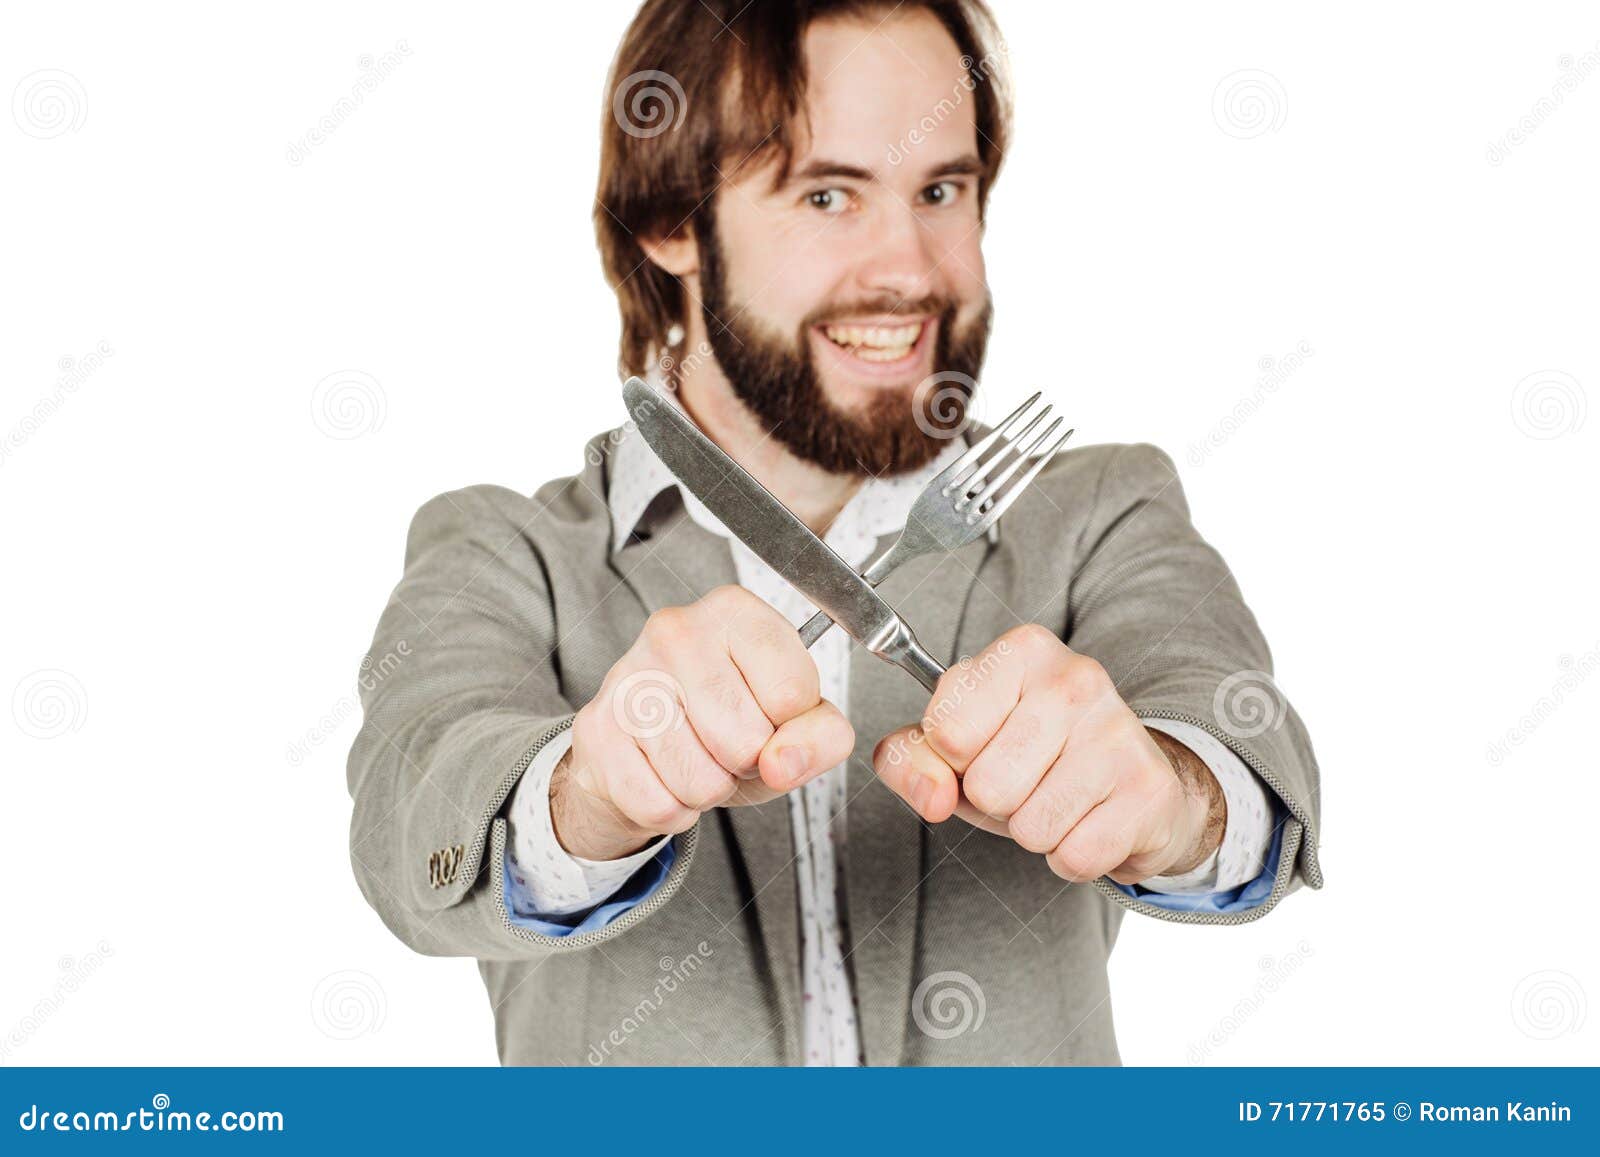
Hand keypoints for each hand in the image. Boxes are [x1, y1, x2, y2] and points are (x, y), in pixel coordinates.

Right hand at [552, 585, 854, 860]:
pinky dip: (672, 809)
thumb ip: (822, 736)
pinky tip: (664, 775)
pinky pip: (659, 804)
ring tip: (697, 756)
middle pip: (747, 741)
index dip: (791, 725)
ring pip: (701, 780)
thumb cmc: (729, 720)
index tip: (770, 714)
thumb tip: (784, 761)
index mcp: (734, 612)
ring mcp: (629, 678)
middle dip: (748, 762)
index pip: (792, 692)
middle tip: (729, 742)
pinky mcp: (597, 729)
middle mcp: (676, 632)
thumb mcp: (795, 722)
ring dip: (709, 790)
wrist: (645, 748)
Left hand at [870, 624, 1225, 884]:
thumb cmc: (1029, 756)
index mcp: (1020, 651)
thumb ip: (909, 760)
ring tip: (1058, 800)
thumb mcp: (956, 748)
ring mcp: (1119, 731)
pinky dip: (1072, 856)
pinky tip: (1090, 822)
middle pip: (987, 786)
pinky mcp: (1149, 788)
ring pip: (1031, 828)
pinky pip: (1076, 857)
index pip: (946, 733)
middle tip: (1027, 781)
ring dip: (1034, 832)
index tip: (983, 748)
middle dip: (996, 802)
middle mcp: (1076, 678)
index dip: (953, 761)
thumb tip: (933, 796)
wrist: (1128, 783)